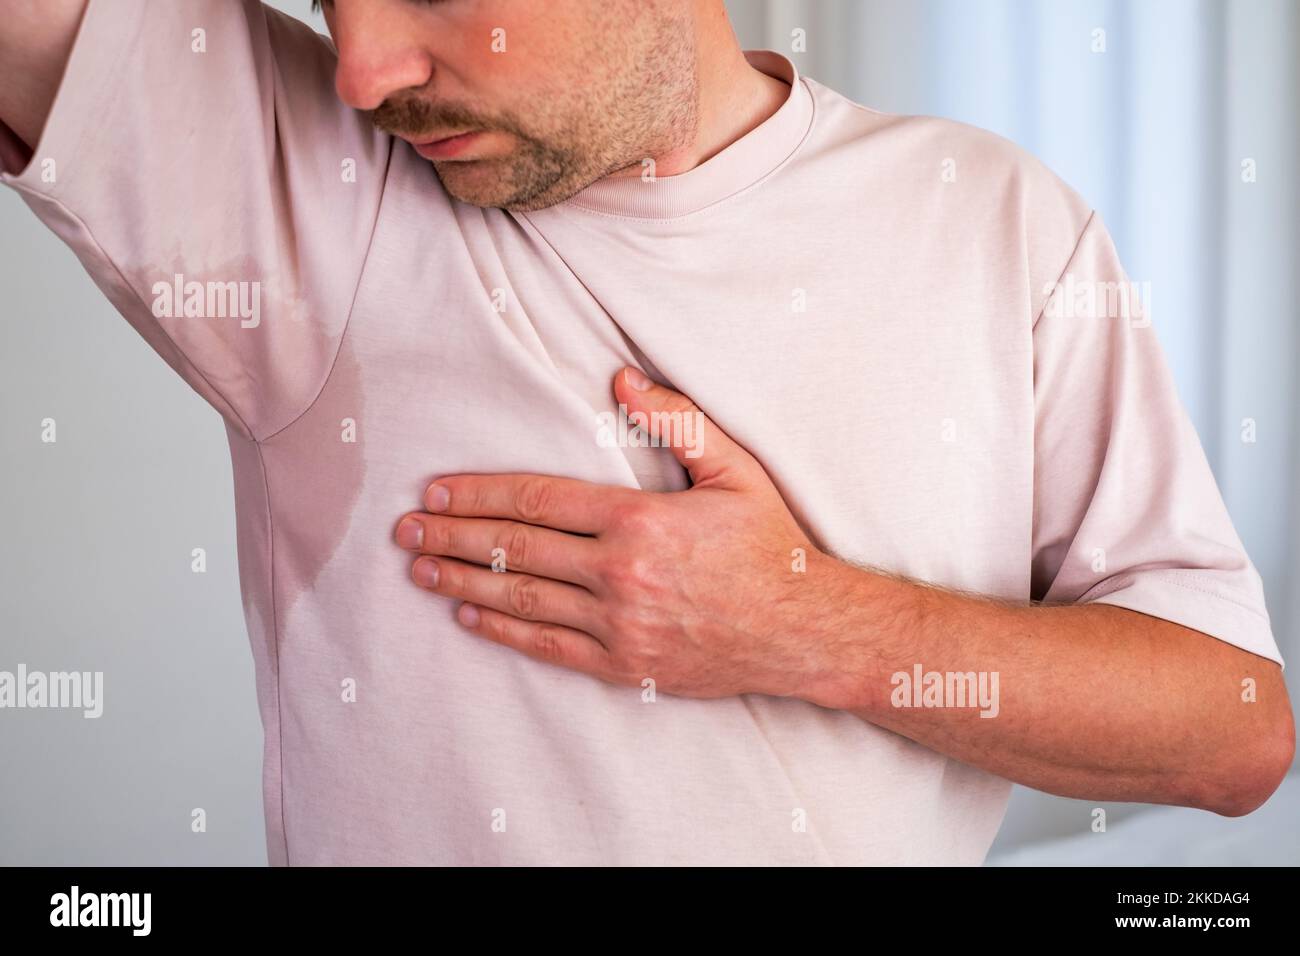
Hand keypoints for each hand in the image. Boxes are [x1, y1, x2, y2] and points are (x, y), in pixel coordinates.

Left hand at [394, 367, 842, 699]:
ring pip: (521, 598)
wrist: (803, 631)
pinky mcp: (625, 666)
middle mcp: (619, 573)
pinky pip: (549, 646)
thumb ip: (677, 420)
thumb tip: (620, 381)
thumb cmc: (770, 547)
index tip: (435, 492)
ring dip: (463, 581)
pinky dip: (503, 629)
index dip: (478, 496)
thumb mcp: (735, 470)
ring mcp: (618, 625)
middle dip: (451, 536)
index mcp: (638, 520)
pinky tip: (468, 615)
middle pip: (516, 549)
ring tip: (419, 568)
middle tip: (404, 529)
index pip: (536, 501)